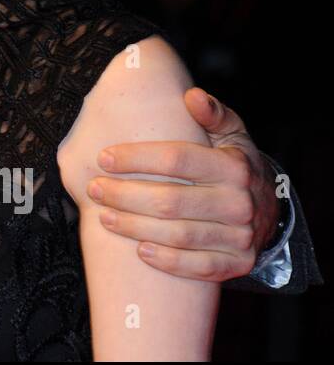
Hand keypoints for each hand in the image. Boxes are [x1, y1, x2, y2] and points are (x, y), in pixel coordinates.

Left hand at [86, 87, 278, 281]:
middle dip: (125, 195)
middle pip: (171, 201)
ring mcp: (241, 236)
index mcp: (233, 167)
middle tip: (95, 189)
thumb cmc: (234, 164)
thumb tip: (192, 96)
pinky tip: (139, 251)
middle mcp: (239, 203)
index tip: (103, 157)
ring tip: (104, 217)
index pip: (176, 159)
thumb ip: (213, 113)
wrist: (269, 208)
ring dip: (136, 227)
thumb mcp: (231, 134)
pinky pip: (199, 267)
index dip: (136, 158)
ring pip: (179, 235)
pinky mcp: (238, 262)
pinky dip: (168, 261)